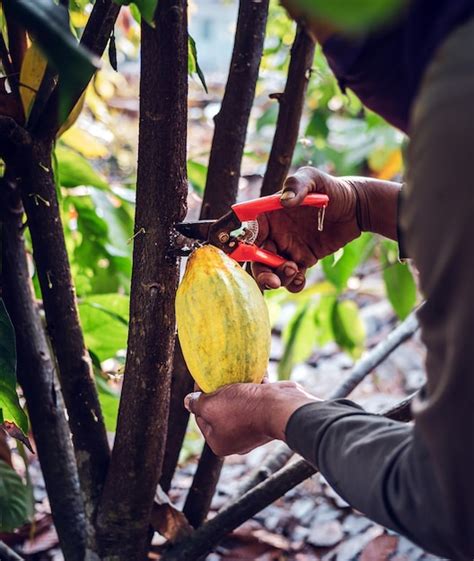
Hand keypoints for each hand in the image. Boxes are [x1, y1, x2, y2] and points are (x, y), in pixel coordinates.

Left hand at [184, 381, 319, 456]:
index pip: (201, 417)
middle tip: (219, 376)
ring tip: (237, 374)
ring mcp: (253, 429)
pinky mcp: (267, 417)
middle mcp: (236, 440)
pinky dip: (255, 389)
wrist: (281, 407)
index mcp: (219, 443)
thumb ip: (197, 403)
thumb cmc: (244, 408)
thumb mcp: (212, 404)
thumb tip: (189, 401)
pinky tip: (255, 377)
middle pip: (221, 411)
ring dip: (238, 389)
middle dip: (220, 393)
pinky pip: (256, 401)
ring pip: (239, 405)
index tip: (203, 379)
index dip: (200, 397)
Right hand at [253, 167, 360, 291]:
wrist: (356, 207)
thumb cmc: (331, 188)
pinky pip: (293, 277)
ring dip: (278, 278)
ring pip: (273, 271)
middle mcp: (275, 233)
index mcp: (269, 215)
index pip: (249, 232)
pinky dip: (293, 283)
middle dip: (261, 272)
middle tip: (272, 280)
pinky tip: (300, 278)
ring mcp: (289, 248)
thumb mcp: (313, 179)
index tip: (250, 256)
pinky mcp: (303, 260)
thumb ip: (296, 185)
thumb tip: (285, 202)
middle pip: (257, 258)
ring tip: (293, 270)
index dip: (244, 246)